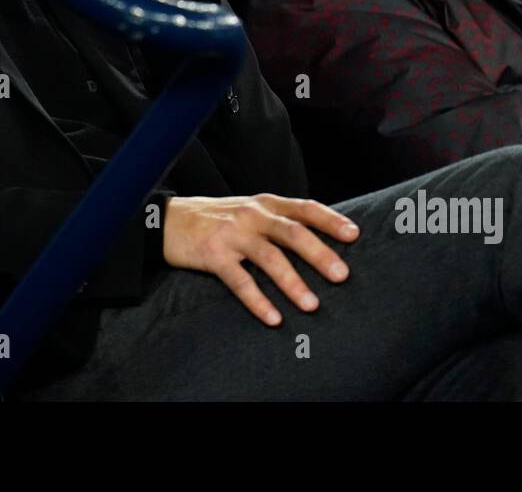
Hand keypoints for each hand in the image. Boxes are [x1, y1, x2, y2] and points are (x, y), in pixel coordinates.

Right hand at [161, 194, 358, 326]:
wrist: (167, 219)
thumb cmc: (217, 219)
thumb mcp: (249, 210)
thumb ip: (279, 221)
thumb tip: (319, 242)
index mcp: (266, 204)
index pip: (305, 208)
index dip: (330, 221)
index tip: (354, 235)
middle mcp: (252, 215)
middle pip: (292, 233)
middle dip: (319, 254)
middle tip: (342, 276)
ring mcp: (232, 234)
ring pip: (269, 257)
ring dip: (293, 283)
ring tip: (312, 305)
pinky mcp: (213, 255)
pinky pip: (240, 281)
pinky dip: (258, 301)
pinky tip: (273, 318)